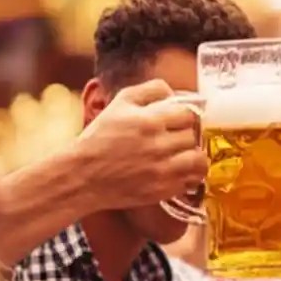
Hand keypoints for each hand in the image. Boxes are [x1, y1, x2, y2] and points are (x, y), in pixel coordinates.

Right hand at [74, 80, 208, 210]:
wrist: (83, 175)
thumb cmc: (100, 137)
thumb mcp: (120, 103)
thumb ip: (150, 90)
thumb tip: (173, 92)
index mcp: (149, 120)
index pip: (188, 114)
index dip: (185, 116)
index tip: (179, 121)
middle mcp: (158, 145)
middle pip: (193, 136)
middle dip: (186, 136)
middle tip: (177, 139)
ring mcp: (161, 170)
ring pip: (198, 160)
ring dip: (193, 156)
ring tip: (182, 156)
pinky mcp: (162, 190)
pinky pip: (191, 181)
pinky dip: (189, 176)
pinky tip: (178, 172)